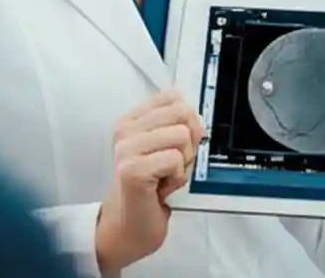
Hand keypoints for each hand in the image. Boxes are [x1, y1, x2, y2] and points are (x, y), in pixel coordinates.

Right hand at [95, 89, 203, 272]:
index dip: (186, 122)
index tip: (175, 146)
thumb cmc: (148, 189)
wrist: (127, 228)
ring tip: (164, 177)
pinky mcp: (132, 170)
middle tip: (171, 165)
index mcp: (130, 120)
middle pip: (182, 113)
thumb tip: (199, 119)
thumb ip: (176, 127)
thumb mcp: (162, 149)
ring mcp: (127, 149)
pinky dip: (177, 178)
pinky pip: (175, 160)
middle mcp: (125, 130)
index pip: (174, 97)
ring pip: (182, 136)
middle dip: (188, 142)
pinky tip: (161, 189)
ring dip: (183, 163)